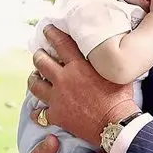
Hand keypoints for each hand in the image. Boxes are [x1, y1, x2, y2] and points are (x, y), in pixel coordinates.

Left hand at [28, 25, 139, 145]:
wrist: (114, 123)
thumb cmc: (120, 96)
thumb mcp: (114, 71)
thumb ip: (105, 61)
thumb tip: (108, 51)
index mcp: (78, 66)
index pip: (61, 44)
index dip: (52, 34)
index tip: (47, 29)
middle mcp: (64, 79)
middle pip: (42, 62)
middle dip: (38, 55)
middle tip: (39, 53)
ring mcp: (57, 98)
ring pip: (36, 85)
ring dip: (33, 79)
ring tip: (34, 76)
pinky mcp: (56, 115)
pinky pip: (39, 113)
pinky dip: (37, 111)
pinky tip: (37, 110)